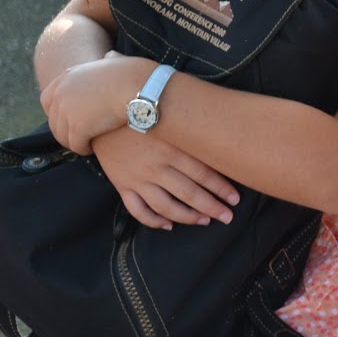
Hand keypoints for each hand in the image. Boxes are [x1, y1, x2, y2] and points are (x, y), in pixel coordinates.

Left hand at [40, 52, 150, 153]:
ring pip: (63, 136)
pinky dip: (83, 148)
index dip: (58, 112)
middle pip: (54, 120)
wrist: (143, 89)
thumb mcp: (118, 61)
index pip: (47, 99)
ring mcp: (67, 111)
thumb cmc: (137, 75)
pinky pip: (75, 145)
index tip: (71, 119)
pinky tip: (93, 148)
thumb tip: (110, 57)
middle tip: (81, 136)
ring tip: (88, 144)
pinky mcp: (77, 128)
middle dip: (66, 130)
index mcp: (68, 76)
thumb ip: (109, 60)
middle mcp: (62, 92)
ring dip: (74, 141)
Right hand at [91, 128, 240, 230]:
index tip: (236, 198)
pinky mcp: (122, 185)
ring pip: (166, 206)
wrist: (101, 113)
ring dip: (188, 217)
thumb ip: (192, 131)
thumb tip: (222, 136)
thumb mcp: (171, 118)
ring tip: (205, 221)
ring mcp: (138, 178)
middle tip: (228, 216)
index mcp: (172, 148)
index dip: (222, 188)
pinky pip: (138, 210)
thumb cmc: (144, 111)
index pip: (204, 174)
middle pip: (189, 193)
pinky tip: (168, 225)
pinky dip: (153, 221)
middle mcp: (156, 166)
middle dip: (212, 207)